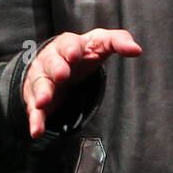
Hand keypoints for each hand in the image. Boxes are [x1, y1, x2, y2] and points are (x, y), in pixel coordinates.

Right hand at [22, 28, 141, 137]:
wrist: (60, 63)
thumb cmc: (84, 52)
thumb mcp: (102, 43)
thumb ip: (120, 42)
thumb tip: (137, 50)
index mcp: (69, 45)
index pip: (68, 43)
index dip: (71, 49)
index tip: (75, 55)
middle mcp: (52, 61)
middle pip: (52, 63)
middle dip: (56, 69)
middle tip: (62, 75)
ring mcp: (43, 80)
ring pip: (40, 85)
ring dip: (42, 93)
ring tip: (43, 102)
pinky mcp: (38, 99)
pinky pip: (35, 110)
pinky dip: (35, 120)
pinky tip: (37, 130)